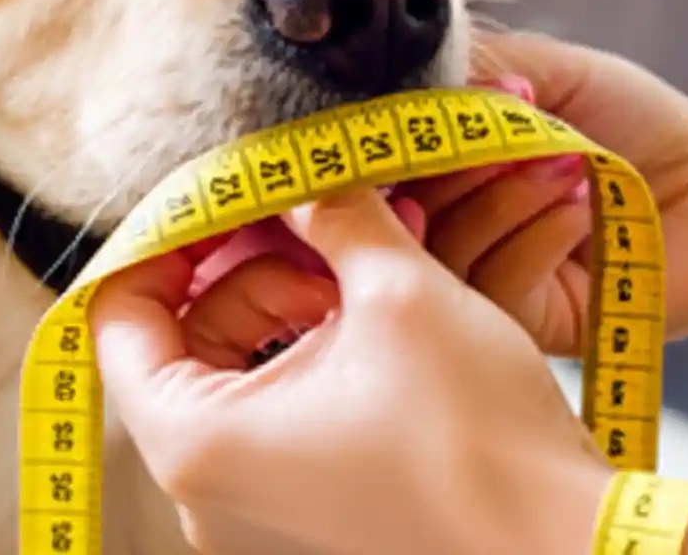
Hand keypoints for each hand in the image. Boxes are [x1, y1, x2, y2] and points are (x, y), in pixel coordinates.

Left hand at [91, 190, 611, 554]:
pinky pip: (273, 417)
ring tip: (367, 276)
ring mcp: (251, 515)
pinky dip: (310, 358)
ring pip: (234, 373)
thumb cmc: (482, 442)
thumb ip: (331, 214)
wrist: (568, 547)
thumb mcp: (399, 293)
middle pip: (183, 339)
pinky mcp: (299, 521)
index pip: (120, 314)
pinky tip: (375, 326)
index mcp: (196, 440)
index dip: (169, 237)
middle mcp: (205, 492)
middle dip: (250, 268)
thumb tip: (303, 171)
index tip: (224, 195)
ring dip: (290, 306)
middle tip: (319, 224)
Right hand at [423, 32, 687, 348]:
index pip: (390, 167)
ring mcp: (489, 280)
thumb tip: (400, 80)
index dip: (400, 142)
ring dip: (506, 198)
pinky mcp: (529, 322)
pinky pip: (497, 286)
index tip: (436, 114)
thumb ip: (476, 68)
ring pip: (446, 249)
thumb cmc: (646, 129)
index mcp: (455, 170)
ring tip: (569, 165)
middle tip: (513, 135)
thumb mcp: (554, 74)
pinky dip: (536, 237)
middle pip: (405, 211)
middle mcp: (460, 227)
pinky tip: (581, 211)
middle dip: (458, 165)